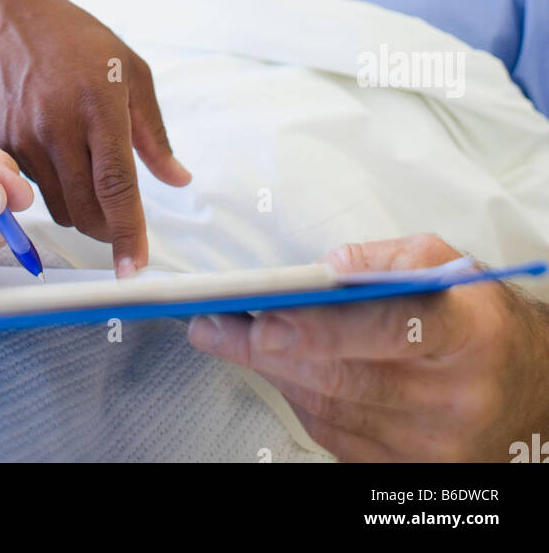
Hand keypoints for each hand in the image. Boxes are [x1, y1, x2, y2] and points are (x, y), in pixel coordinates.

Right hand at [0, 0, 190, 275]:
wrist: (13, 18)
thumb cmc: (81, 40)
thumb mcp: (132, 71)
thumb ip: (155, 133)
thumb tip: (179, 179)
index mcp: (99, 106)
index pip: (116, 185)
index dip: (129, 232)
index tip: (136, 267)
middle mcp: (60, 126)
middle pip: (85, 209)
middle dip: (108, 231)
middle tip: (123, 226)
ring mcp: (27, 137)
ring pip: (58, 207)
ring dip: (82, 214)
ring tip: (94, 188)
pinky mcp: (4, 143)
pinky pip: (34, 189)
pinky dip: (56, 192)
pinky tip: (65, 164)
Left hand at [188, 233, 548, 461]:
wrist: (528, 389)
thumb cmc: (476, 317)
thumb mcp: (447, 265)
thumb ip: (386, 259)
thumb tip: (327, 270)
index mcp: (465, 333)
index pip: (389, 330)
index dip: (324, 329)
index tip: (266, 319)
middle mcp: (453, 398)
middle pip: (345, 377)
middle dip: (268, 350)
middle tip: (213, 323)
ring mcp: (432, 446)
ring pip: (331, 408)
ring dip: (271, 372)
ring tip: (224, 337)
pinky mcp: (409, 472)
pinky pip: (336, 436)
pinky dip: (298, 398)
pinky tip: (273, 368)